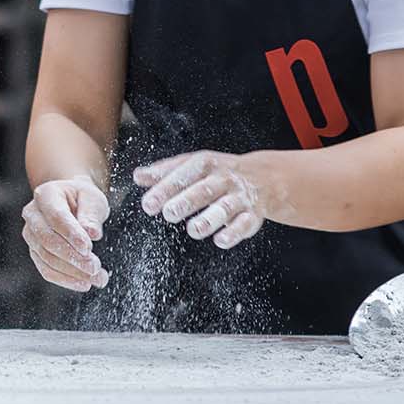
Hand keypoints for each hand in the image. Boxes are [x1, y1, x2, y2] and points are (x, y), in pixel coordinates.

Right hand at [22, 177, 109, 292]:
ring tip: (97, 278)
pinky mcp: (35, 251)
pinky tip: (84, 283)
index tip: (88, 248)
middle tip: (95, 267)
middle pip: (47, 240)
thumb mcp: (92, 198)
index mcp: (45, 195)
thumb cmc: (82, 198)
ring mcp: (31, 234)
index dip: (71, 234)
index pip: (56, 217)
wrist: (71, 201)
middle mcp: (32, 214)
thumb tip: (92, 233)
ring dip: (72, 272)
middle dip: (72, 257)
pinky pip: (46, 270)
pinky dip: (65, 279)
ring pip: (47, 258)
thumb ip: (92, 214)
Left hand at [135, 150, 264, 249]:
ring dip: (209, 219)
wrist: (264, 177)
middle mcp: (224, 178)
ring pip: (225, 207)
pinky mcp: (253, 214)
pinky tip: (220, 240)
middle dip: (186, 201)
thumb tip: (138, 176)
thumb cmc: (219, 172)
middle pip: (204, 190)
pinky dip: (234, 233)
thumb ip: (165, 172)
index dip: (165, 188)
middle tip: (168, 213)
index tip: (148, 204)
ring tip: (192, 230)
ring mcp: (240, 196)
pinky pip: (245, 224)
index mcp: (206, 164)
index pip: (184, 174)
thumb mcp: (193, 165)